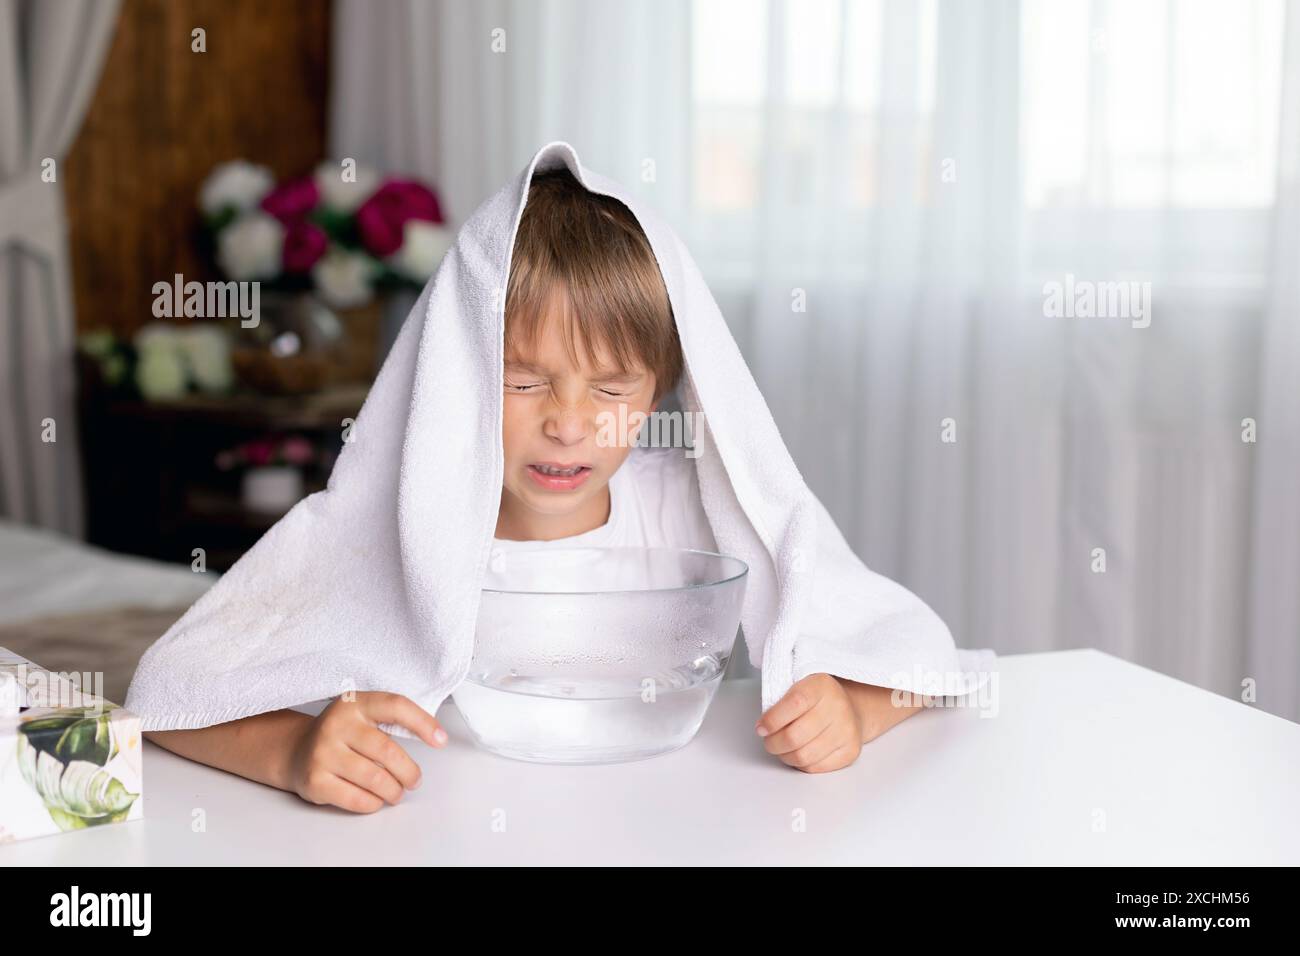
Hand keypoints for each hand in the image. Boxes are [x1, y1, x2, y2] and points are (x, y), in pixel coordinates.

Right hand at [288, 691, 445, 812]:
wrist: (295, 750)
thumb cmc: (342, 735)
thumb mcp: (363, 715)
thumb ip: (392, 721)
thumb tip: (435, 737)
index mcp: (355, 703)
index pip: (396, 706)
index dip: (423, 723)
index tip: (440, 740)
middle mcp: (337, 725)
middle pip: (388, 751)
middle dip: (409, 772)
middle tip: (414, 780)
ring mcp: (323, 752)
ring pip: (375, 778)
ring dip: (393, 791)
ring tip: (396, 792)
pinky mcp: (315, 780)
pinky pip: (356, 798)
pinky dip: (373, 803)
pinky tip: (376, 799)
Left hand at [755, 673, 862, 772]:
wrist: (850, 707)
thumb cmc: (816, 699)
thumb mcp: (799, 685)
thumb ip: (781, 701)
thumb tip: (764, 727)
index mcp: (821, 686)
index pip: (794, 704)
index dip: (772, 720)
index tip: (761, 728)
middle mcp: (837, 707)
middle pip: (795, 736)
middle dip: (773, 743)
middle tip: (769, 740)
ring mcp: (846, 731)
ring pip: (803, 756)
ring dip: (785, 756)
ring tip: (782, 748)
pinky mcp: (850, 751)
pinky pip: (815, 767)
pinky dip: (800, 764)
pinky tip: (799, 752)